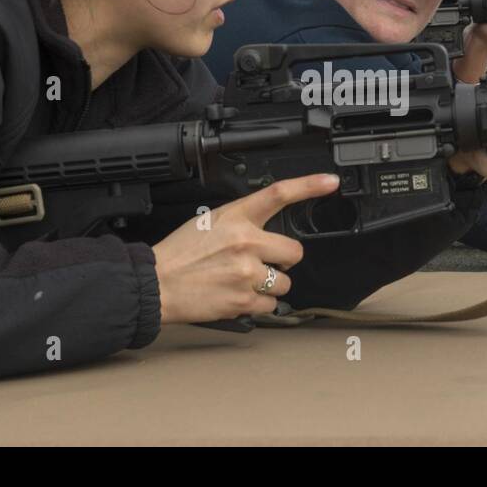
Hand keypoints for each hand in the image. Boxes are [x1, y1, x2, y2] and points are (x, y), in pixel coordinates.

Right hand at [151, 173, 338, 323]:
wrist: (156, 284)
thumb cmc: (179, 254)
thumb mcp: (210, 222)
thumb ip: (242, 223)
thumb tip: (266, 233)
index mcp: (236, 217)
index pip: (278, 193)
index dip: (309, 185)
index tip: (329, 182)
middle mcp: (246, 242)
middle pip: (294, 252)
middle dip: (283, 261)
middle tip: (261, 263)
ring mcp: (247, 272)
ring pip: (284, 282)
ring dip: (270, 285)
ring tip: (242, 281)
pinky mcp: (244, 300)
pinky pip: (271, 305)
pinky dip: (259, 304)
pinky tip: (237, 295)